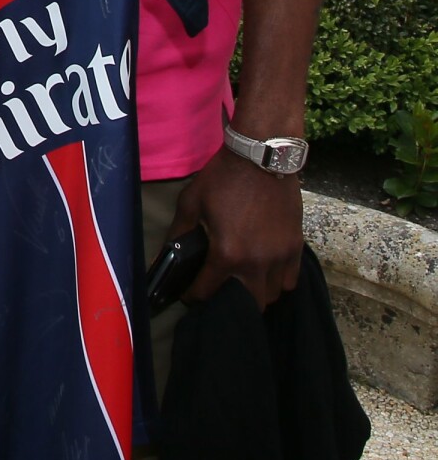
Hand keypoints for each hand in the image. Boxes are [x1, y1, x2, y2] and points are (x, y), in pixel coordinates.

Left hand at [167, 145, 303, 309]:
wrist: (261, 156)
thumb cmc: (223, 178)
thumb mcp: (192, 201)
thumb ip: (178, 232)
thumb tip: (164, 256)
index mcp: (226, 253)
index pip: (207, 292)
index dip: (193, 296)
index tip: (190, 295)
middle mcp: (256, 263)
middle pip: (248, 304)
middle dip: (231, 302)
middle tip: (221, 287)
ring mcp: (279, 257)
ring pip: (272, 295)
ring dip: (257, 292)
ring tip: (244, 279)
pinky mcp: (296, 247)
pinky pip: (290, 280)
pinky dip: (278, 280)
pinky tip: (266, 269)